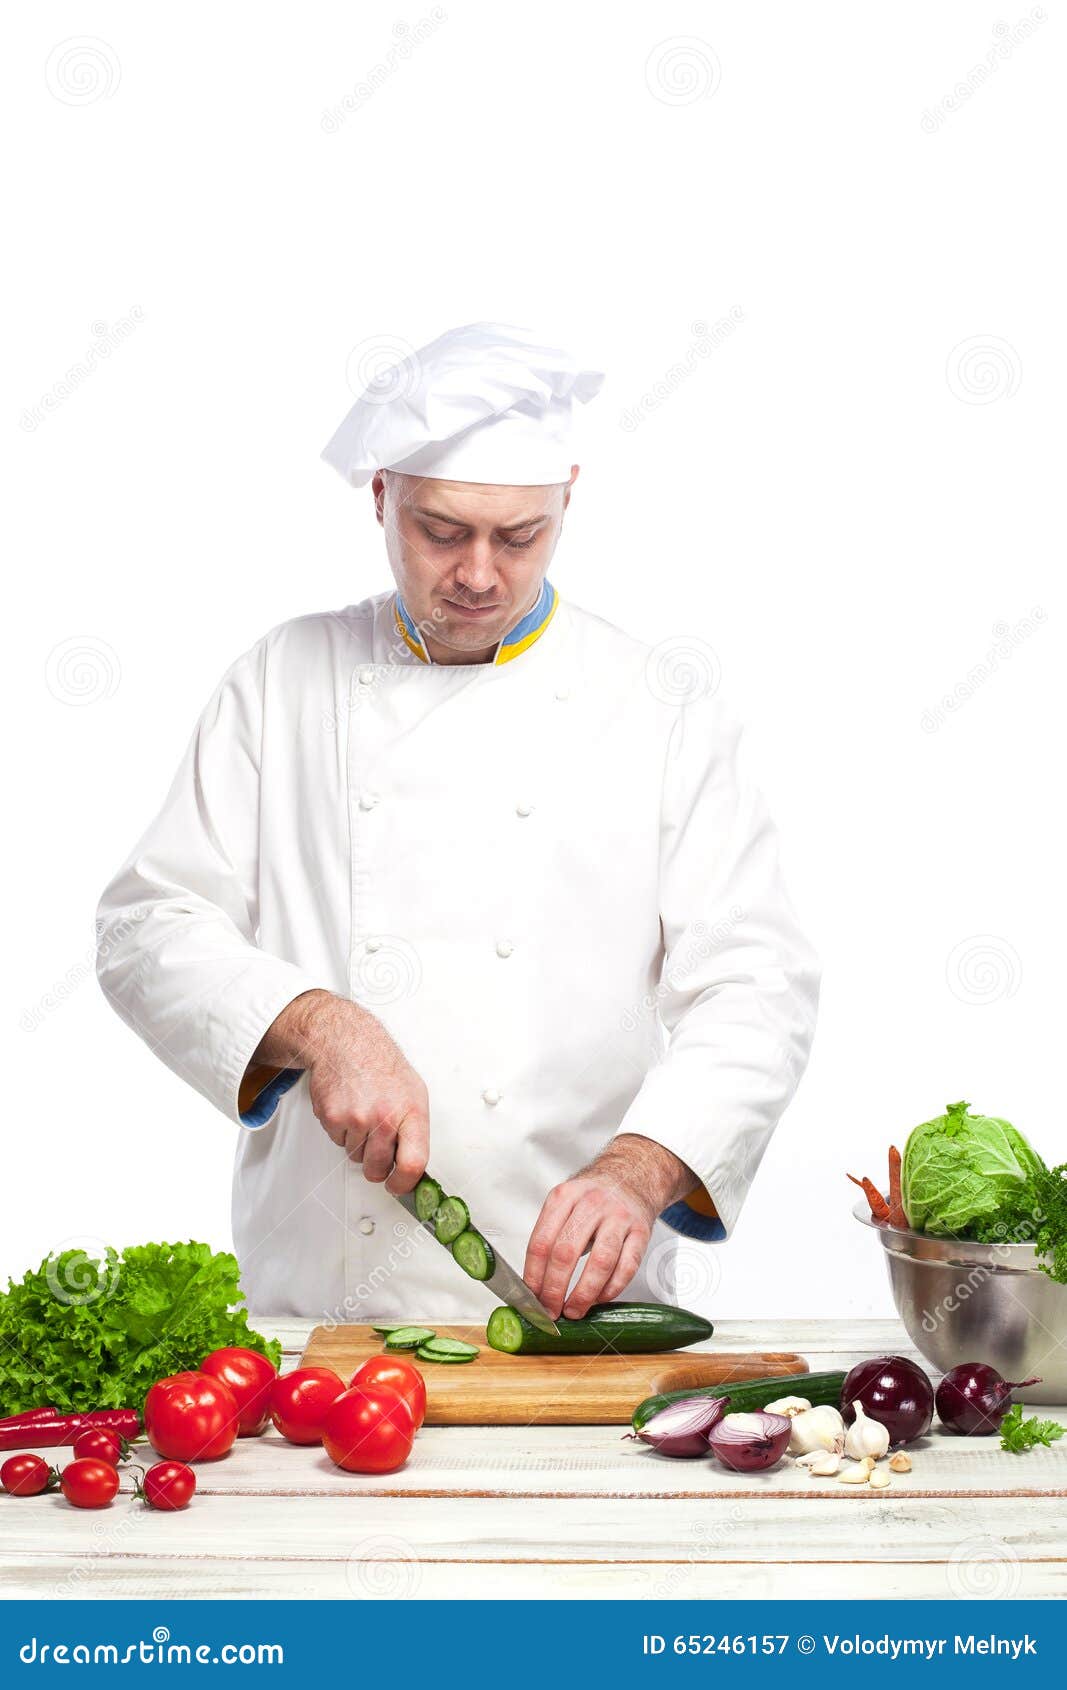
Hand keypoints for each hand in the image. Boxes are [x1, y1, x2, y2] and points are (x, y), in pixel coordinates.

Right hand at [251, 990, 428, 1192]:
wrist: (348, 1043)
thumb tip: (415, 1166)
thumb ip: (415, 1131)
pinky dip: (342, 1131)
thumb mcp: (414, 1093)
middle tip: (377, 1147)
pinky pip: (338, 1142)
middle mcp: (384, 1117)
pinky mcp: (332, 1117)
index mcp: (411, 1113)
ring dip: (358, 1144)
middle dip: (377, 1166)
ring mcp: (356, 1118)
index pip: (413, 1163)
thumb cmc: (382, 1067)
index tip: (399, 1187)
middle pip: (378, 1169)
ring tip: (363, 1115)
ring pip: (355, 1157)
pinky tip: (348, 1108)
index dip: (405, 1183)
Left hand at [523, 1135, 695, 1318]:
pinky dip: (611, 1289)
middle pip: (566, 1253)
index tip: (531, 1298)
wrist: (633, 1177)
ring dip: (583, 1294)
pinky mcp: (641, 1232)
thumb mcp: (565, 1203)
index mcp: (565, 1196)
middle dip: (554, 1289)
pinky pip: (627, 1267)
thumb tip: (535, 1284)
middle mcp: (592, 1204)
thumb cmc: (593, 1198)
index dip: (534, 1275)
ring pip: (600, 1263)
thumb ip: (551, 1236)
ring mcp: (619, 1217)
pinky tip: (599, 1298)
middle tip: (550, 1310)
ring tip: (574, 1310)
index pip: (541, 1242)